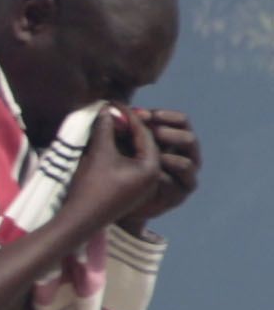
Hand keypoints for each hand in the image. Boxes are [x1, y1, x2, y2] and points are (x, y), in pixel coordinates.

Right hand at [61, 106, 162, 233]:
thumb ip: (106, 129)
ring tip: (109, 126)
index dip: (128, 117)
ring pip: (137, 154)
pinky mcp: (132, 191)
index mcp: (152, 167)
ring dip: (124, 139)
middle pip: (144, 143)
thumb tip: (107, 109)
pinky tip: (107, 144)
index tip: (114, 105)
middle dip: (128, 127)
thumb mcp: (99, 154)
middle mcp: (153, 177)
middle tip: (114, 113)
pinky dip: (121, 152)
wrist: (79, 219)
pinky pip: (131, 165)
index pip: (145, 134)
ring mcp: (143, 186)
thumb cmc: (91, 187)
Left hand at [129, 107, 199, 225]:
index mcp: (177, 140)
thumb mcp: (124, 142)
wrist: (119, 203)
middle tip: (149, 134)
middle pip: (189, 140)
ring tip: (150, 155)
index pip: (182, 121)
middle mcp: (187, 157)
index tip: (145, 115)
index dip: (166, 116)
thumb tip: (122, 107)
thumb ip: (127, 126)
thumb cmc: (122, 167)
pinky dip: (161, 178)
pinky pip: (175, 185)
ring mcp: (186, 177)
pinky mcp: (179, 196)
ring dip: (167, 157)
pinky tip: (148, 175)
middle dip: (168, 135)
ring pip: (187, 163)